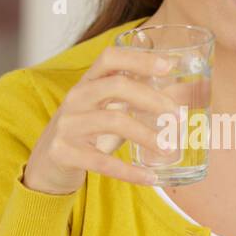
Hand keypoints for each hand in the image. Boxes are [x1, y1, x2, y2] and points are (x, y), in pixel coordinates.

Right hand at [23, 46, 181, 194]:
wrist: (46, 165)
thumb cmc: (87, 132)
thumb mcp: (108, 110)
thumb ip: (139, 99)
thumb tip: (189, 89)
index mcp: (88, 83)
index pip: (110, 57)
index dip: (139, 59)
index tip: (169, 66)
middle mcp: (75, 98)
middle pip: (117, 86)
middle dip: (153, 99)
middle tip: (179, 117)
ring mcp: (68, 125)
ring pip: (113, 122)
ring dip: (147, 135)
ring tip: (170, 149)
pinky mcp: (64, 152)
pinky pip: (102, 162)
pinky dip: (130, 171)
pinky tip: (150, 178)